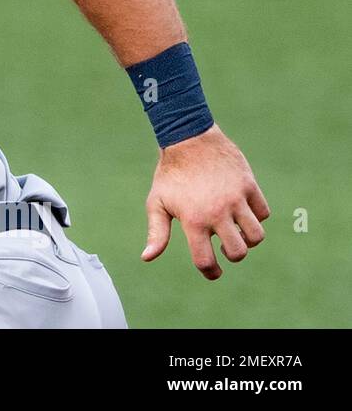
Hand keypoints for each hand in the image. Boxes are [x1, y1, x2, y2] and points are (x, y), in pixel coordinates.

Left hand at [142, 124, 269, 278]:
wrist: (188, 138)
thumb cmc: (170, 174)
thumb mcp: (157, 202)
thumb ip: (157, 233)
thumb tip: (147, 257)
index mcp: (193, 220)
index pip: (206, 260)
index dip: (210, 272)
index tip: (213, 271)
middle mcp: (217, 212)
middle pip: (238, 252)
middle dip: (233, 255)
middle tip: (224, 248)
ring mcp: (236, 198)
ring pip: (256, 235)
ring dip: (249, 239)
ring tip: (235, 231)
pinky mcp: (249, 185)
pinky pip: (263, 212)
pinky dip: (256, 217)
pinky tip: (242, 211)